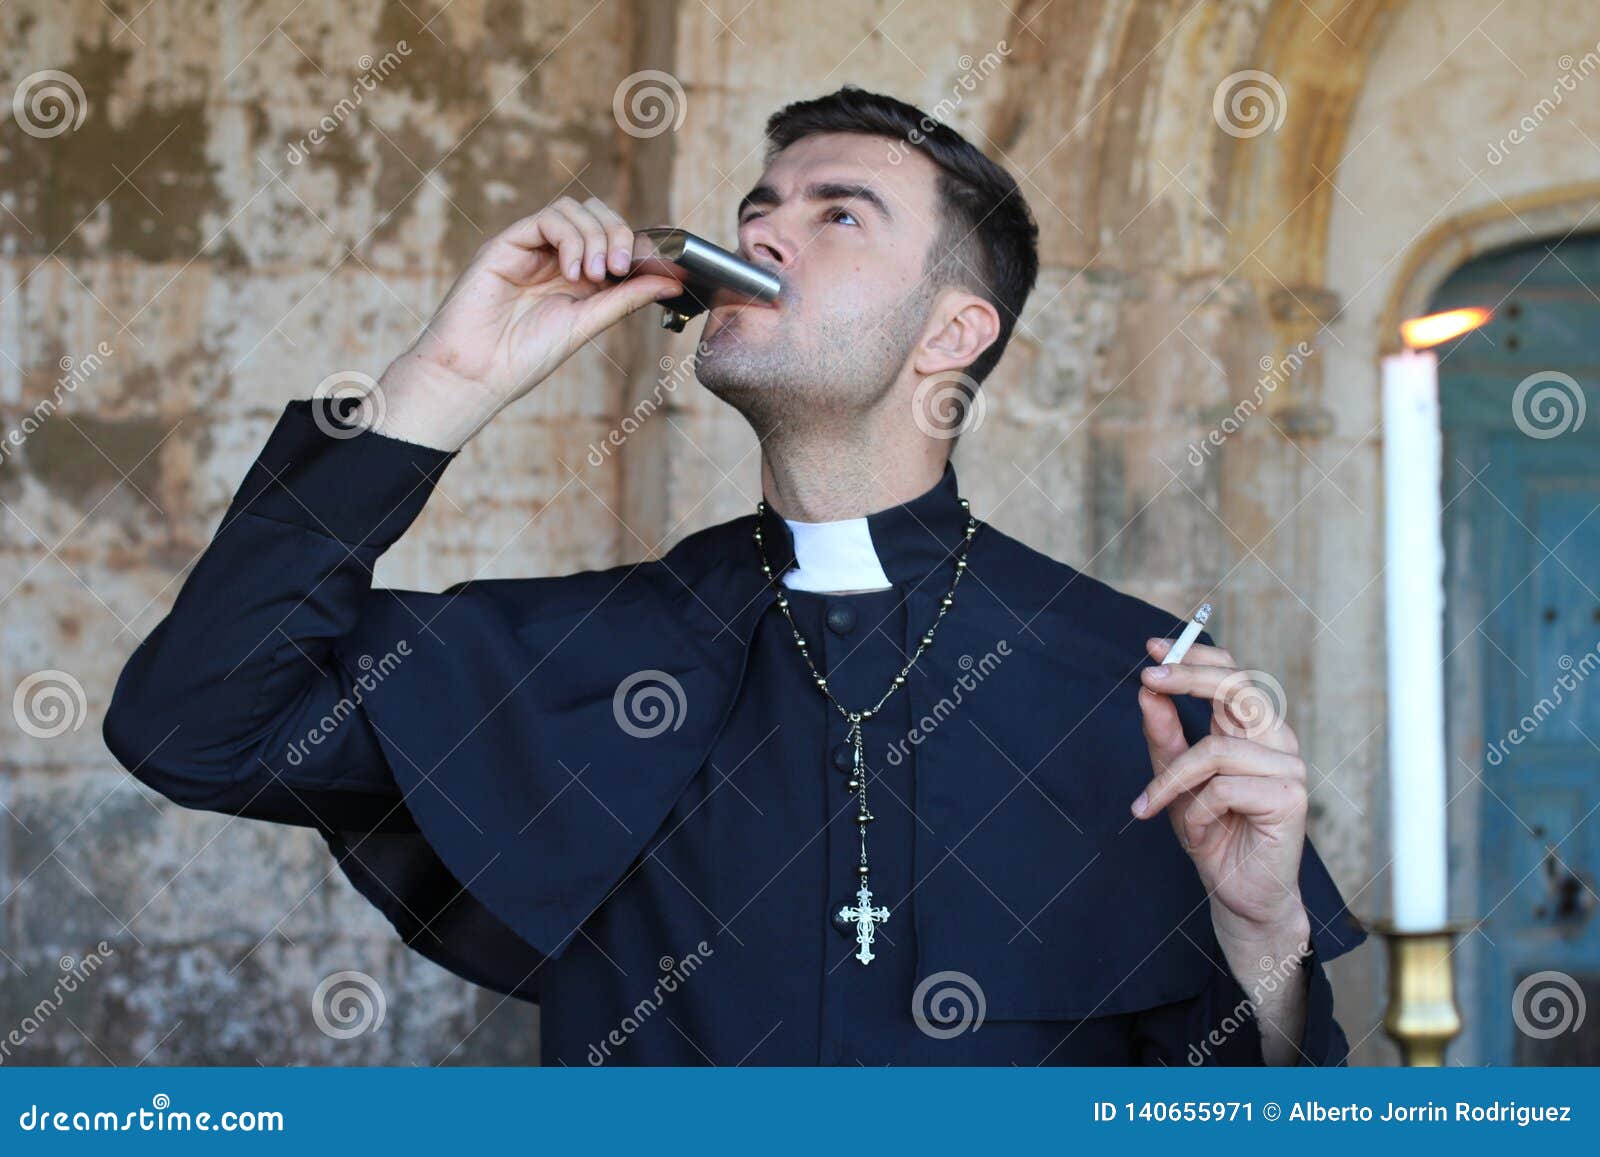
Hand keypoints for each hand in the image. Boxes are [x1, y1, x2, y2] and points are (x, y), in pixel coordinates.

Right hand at [369, 195, 682, 449]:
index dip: (638, 242)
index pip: (614, 238)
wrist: (477, 373)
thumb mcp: (588, 324)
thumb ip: (626, 298)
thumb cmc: (524, 357)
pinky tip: (572, 272)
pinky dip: (570, 238)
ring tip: (595, 276)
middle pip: (597, 214)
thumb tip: (672, 281)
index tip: (659, 263)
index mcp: (577, 276)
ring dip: (595, 237)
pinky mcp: (508, 243)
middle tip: (619, 269)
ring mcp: (531, 247)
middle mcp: (555, 256)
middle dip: (618, 234)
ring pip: (574, 209)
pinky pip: (547, 218)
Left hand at [1131, 637, 1308, 939]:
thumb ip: (1164, 736)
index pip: (1232, 674)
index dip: (1196, 656)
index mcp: (1250, 729)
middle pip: (1240, 686)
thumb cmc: (1212, 833)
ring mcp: (1288, 767)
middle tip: (1147, 679)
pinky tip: (1198, 833)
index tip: (1152, 648)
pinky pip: (1223, 788)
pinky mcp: (1290, 797)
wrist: (1238, 894)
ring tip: (1152, 807)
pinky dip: (1196, 811)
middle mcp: (1275, 741)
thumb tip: (1147, 690)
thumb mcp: (1174, 780)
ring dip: (1172, 781)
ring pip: (1216, 749)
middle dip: (1189, 678)